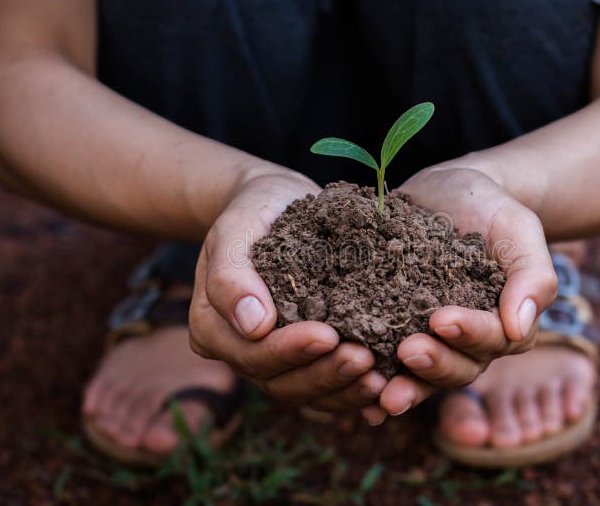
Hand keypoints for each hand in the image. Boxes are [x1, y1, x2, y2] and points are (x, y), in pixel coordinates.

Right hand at [188, 166, 387, 410]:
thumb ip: (232, 275)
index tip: (327, 335)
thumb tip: (253, 324)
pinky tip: (386, 384)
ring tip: (381, 378)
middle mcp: (241, 353)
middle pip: (280, 382)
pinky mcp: (305, 360)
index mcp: (213, 328)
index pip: (250, 353)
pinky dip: (354, 391)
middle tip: (364, 359)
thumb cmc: (254, 213)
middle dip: (323, 374)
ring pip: (306, 392)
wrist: (277, 207)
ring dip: (343, 389)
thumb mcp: (235, 229)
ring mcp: (274, 362)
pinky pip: (327, 388)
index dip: (288, 350)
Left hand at [361, 163, 556, 423]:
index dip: (469, 334)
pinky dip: (377, 382)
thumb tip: (519, 329)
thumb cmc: (490, 208)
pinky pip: (389, 364)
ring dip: (405, 386)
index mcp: (504, 321)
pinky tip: (358, 398)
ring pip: (424, 375)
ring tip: (379, 387)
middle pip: (459, 368)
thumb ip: (531, 275)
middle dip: (434, 364)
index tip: (441, 319)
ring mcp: (431, 339)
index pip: (493, 338)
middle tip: (407, 351)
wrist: (447, 191)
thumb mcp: (517, 228)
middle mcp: (469, 341)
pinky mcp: (396, 330)